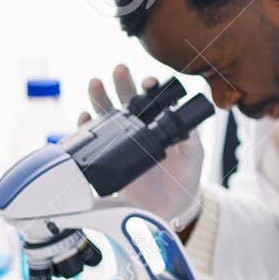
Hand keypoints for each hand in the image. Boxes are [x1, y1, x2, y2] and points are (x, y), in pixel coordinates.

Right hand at [83, 64, 204, 228]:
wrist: (170, 209)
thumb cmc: (185, 177)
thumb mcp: (193, 154)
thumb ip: (189, 135)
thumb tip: (180, 116)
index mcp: (161, 123)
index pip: (154, 99)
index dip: (150, 87)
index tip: (148, 83)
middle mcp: (139, 128)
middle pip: (127, 100)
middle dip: (122, 83)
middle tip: (120, 70)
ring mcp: (122, 142)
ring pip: (108, 114)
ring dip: (100, 98)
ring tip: (96, 83)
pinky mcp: (107, 158)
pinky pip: (92, 140)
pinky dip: (86, 126)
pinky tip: (85, 117)